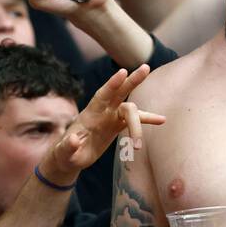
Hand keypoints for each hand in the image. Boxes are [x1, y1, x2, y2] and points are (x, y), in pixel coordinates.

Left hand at [39, 64, 161, 183]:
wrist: (70, 158)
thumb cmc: (65, 155)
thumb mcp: (63, 153)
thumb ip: (67, 147)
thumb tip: (74, 140)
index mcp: (89, 114)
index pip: (102, 96)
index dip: (112, 84)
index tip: (123, 72)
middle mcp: (102, 112)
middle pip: (119, 93)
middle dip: (132, 81)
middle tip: (146, 67)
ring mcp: (111, 117)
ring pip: (131, 110)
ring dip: (143, 117)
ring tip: (157, 124)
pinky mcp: (117, 125)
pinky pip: (136, 120)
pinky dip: (148, 119)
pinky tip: (162, 120)